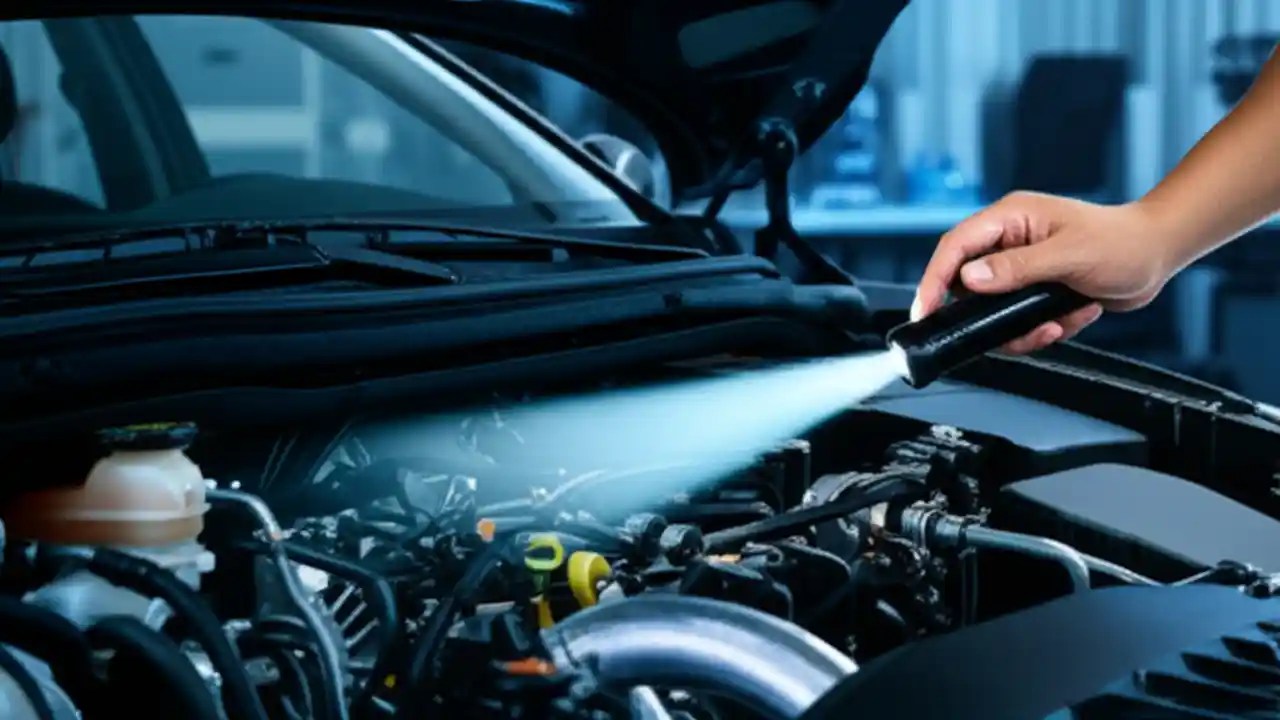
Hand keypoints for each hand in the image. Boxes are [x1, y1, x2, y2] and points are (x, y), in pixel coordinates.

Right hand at [913, 191, 1175, 353]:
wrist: (1156, 255)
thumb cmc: (1122, 242)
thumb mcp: (1069, 254)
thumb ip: (1017, 267)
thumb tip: (971, 278)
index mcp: (1010, 218)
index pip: (956, 247)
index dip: (934, 279)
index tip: (924, 310)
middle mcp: (1008, 241)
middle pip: (967, 284)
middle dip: (987, 316)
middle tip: (1009, 333)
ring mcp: (1019, 266)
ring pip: (991, 309)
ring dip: (1021, 328)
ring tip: (1054, 325)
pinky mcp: (1032, 288)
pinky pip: (1016, 319)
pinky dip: (1041, 328)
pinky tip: (1070, 317)